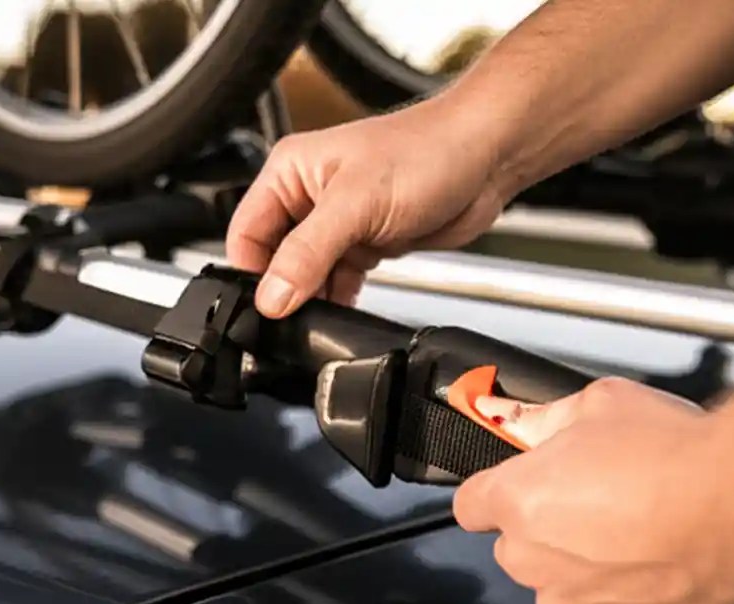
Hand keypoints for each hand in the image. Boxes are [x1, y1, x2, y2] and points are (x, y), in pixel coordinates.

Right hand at [227, 97, 509, 317]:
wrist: (487, 157)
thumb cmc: (428, 151)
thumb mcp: (356, 205)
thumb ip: (308, 253)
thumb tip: (271, 297)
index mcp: (290, 172)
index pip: (246, 233)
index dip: (250, 274)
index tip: (262, 309)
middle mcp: (309, 196)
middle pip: (272, 259)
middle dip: (281, 291)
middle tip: (290, 321)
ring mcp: (339, 223)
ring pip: (306, 275)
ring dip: (311, 299)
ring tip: (318, 320)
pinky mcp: (367, 243)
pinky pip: (337, 281)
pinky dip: (338, 300)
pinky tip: (342, 316)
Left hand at [453, 378, 733, 603]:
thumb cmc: (677, 454)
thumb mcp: (601, 404)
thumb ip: (542, 417)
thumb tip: (507, 414)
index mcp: (517, 498)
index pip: (471, 505)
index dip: (497, 492)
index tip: (523, 484)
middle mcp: (531, 557)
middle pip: (516, 545)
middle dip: (546, 526)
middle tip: (600, 498)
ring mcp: (569, 602)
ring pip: (556, 585)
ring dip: (581, 565)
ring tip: (637, 532)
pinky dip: (617, 598)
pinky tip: (653, 564)